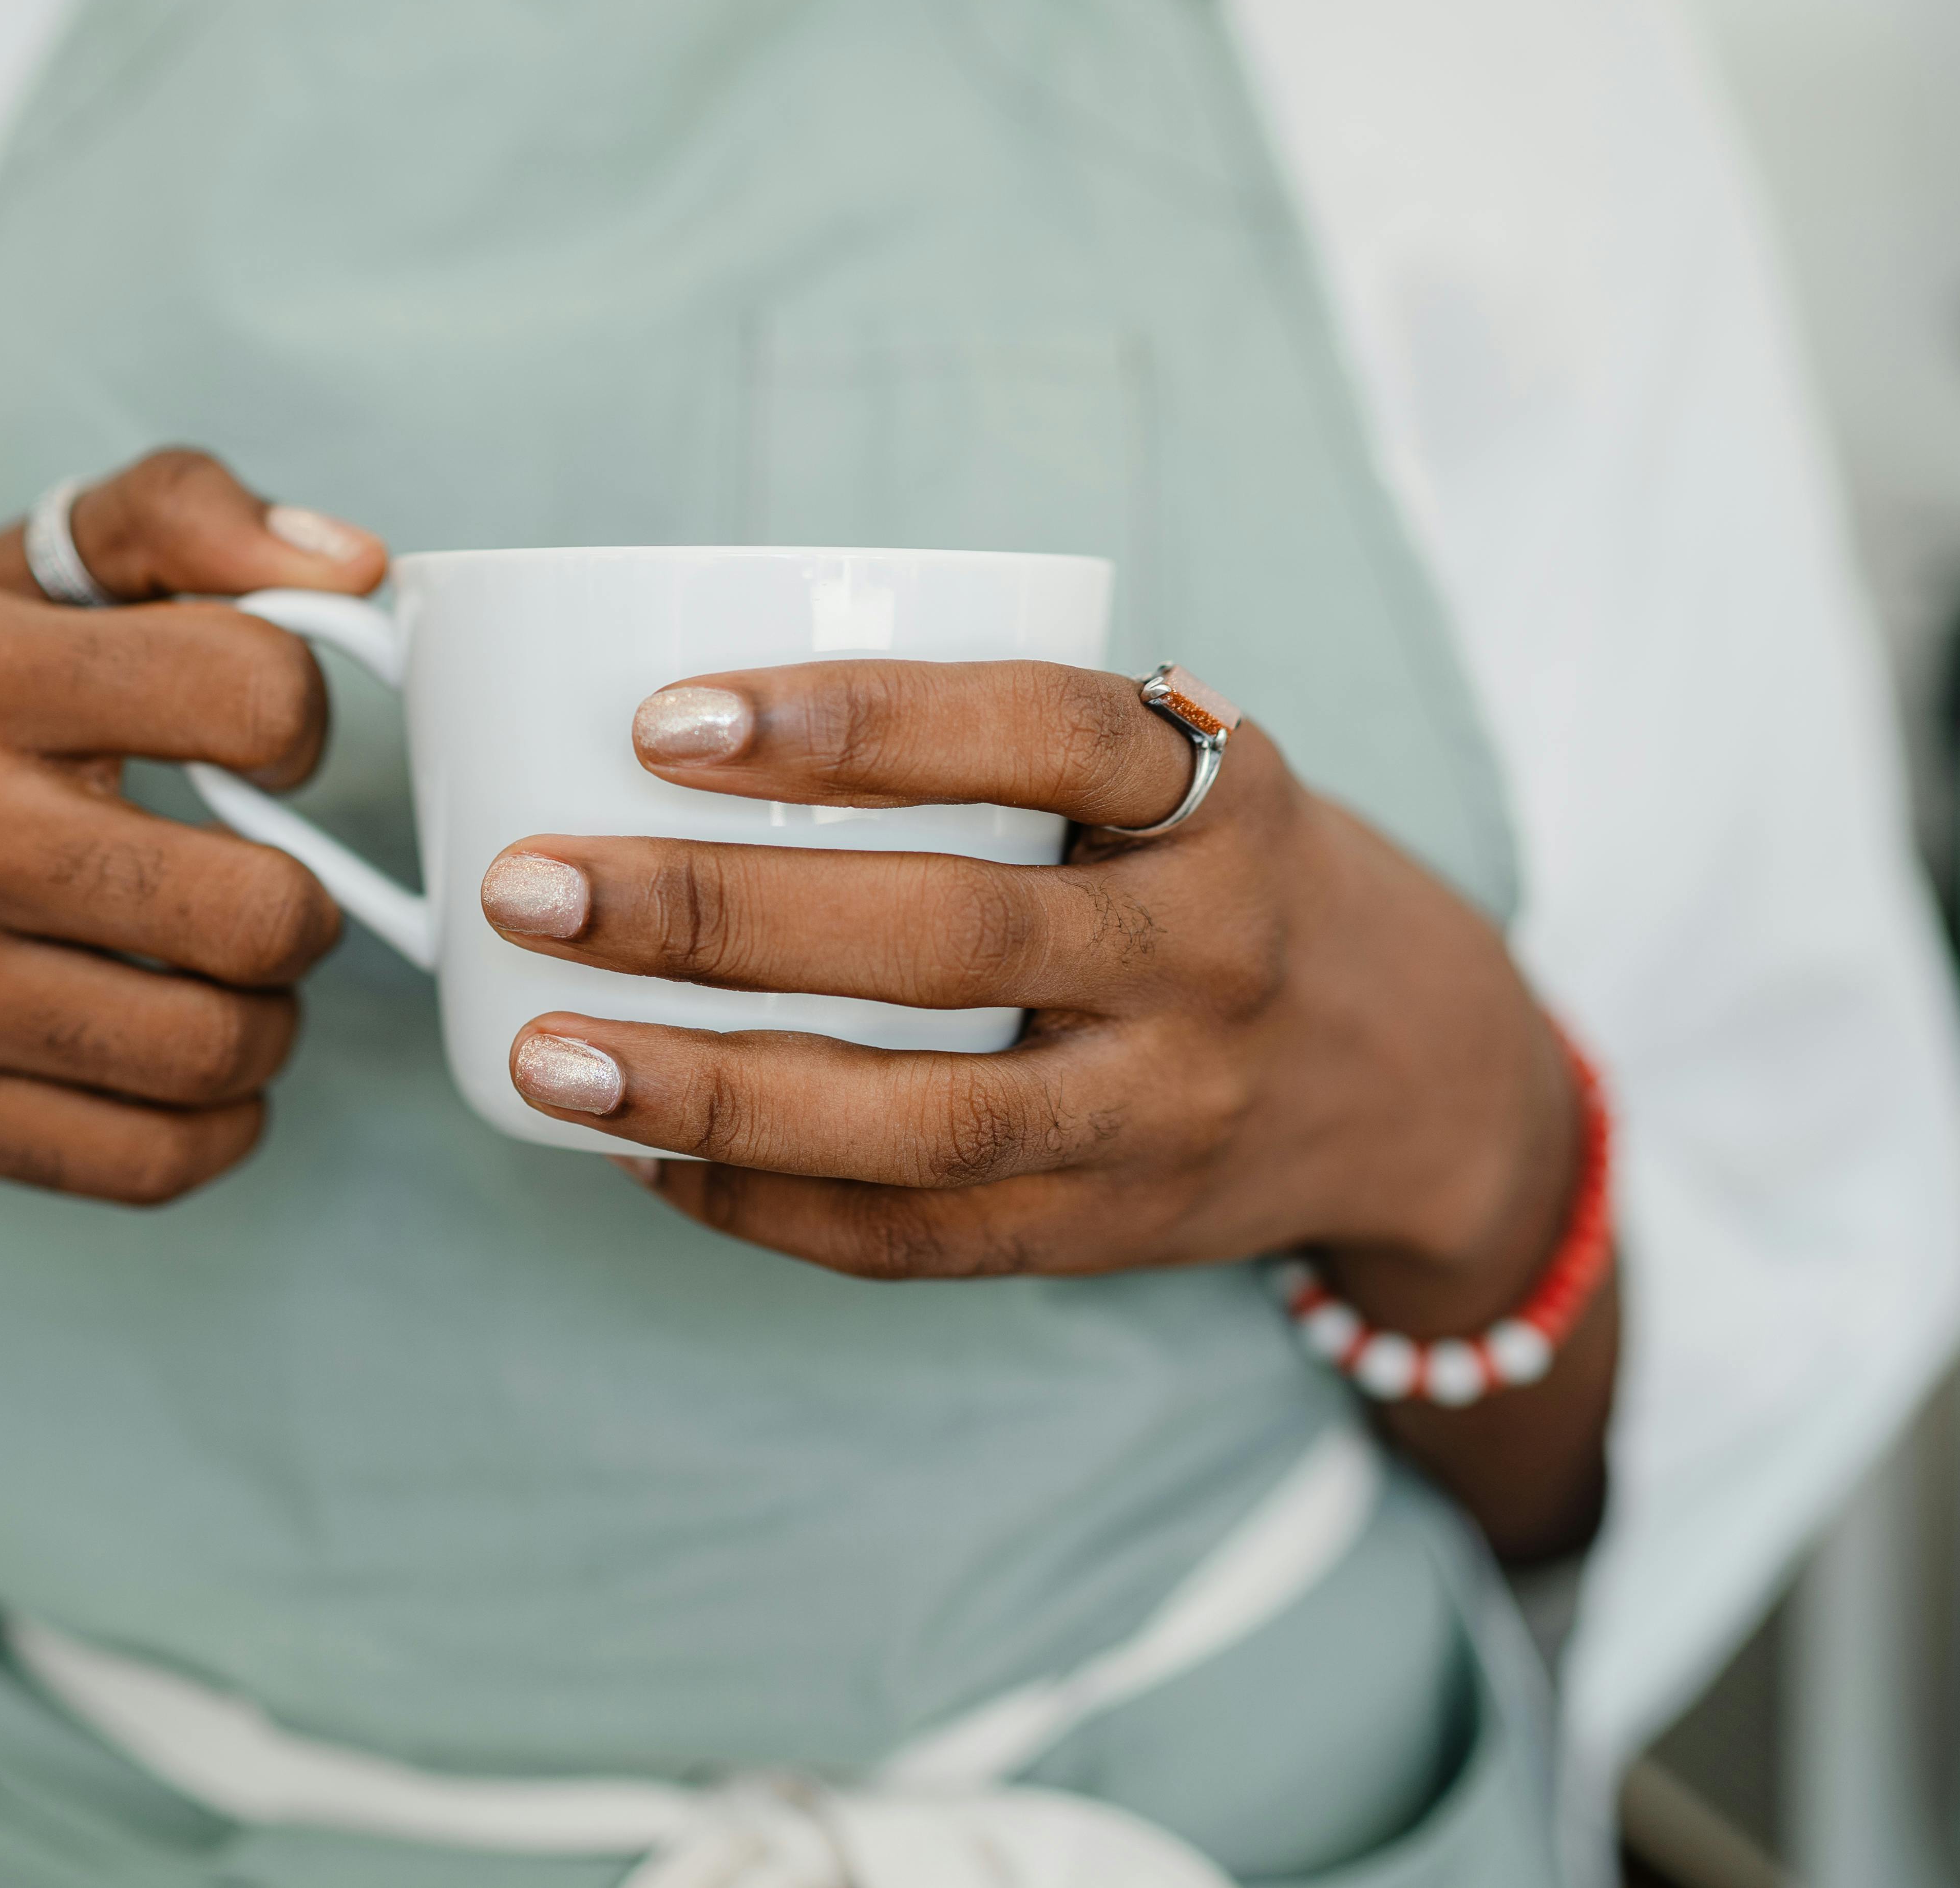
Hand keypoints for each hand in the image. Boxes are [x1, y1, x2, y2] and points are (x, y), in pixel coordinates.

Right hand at [0, 449, 383, 1391]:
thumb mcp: (28, 563)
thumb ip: (187, 515)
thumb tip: (355, 566)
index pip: (248, 693)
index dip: (297, 719)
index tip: (259, 744)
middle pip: (254, 913)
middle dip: (302, 906)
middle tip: (261, 889)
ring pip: (214, 1052)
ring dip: (268, 1022)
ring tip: (224, 976)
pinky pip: (153, 1162)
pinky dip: (215, 1123)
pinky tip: (188, 1063)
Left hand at [479, 660, 1610, 1554]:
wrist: (1423, 1077)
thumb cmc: (1225, 878)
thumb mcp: (1178, 769)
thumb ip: (1006, 739)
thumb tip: (682, 718)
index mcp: (1216, 796)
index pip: (1037, 727)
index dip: (847, 720)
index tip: (662, 720)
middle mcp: (1206, 953)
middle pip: (949, 934)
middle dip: (716, 913)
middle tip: (536, 882)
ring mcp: (1166, 1112)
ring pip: (922, 1122)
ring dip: (711, 1090)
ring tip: (547, 1058)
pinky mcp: (1114, 1232)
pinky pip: (923, 1241)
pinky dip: (768, 1205)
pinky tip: (642, 1157)